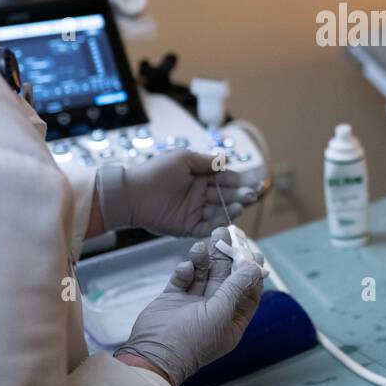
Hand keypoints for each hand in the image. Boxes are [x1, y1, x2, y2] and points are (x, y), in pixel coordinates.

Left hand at [97, 150, 255, 237]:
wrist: (131, 194)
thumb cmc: (156, 172)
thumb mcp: (183, 159)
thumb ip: (206, 161)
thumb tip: (226, 160)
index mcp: (199, 178)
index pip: (225, 179)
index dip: (239, 181)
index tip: (253, 183)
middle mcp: (200, 195)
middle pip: (226, 196)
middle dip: (240, 195)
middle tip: (252, 195)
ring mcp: (194, 211)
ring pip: (219, 212)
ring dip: (232, 208)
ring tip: (242, 205)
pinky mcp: (188, 227)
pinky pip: (207, 227)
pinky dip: (219, 224)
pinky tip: (229, 218)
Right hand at [114, 232, 264, 385]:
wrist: (152, 354)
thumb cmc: (192, 338)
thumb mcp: (220, 312)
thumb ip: (236, 287)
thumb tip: (255, 268)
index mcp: (231, 319)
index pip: (247, 291)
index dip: (250, 271)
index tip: (251, 251)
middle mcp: (214, 310)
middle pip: (225, 277)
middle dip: (226, 256)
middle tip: (226, 232)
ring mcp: (192, 303)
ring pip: (204, 273)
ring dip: (206, 258)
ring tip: (206, 240)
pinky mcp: (173, 298)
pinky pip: (184, 278)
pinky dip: (186, 270)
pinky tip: (187, 267)